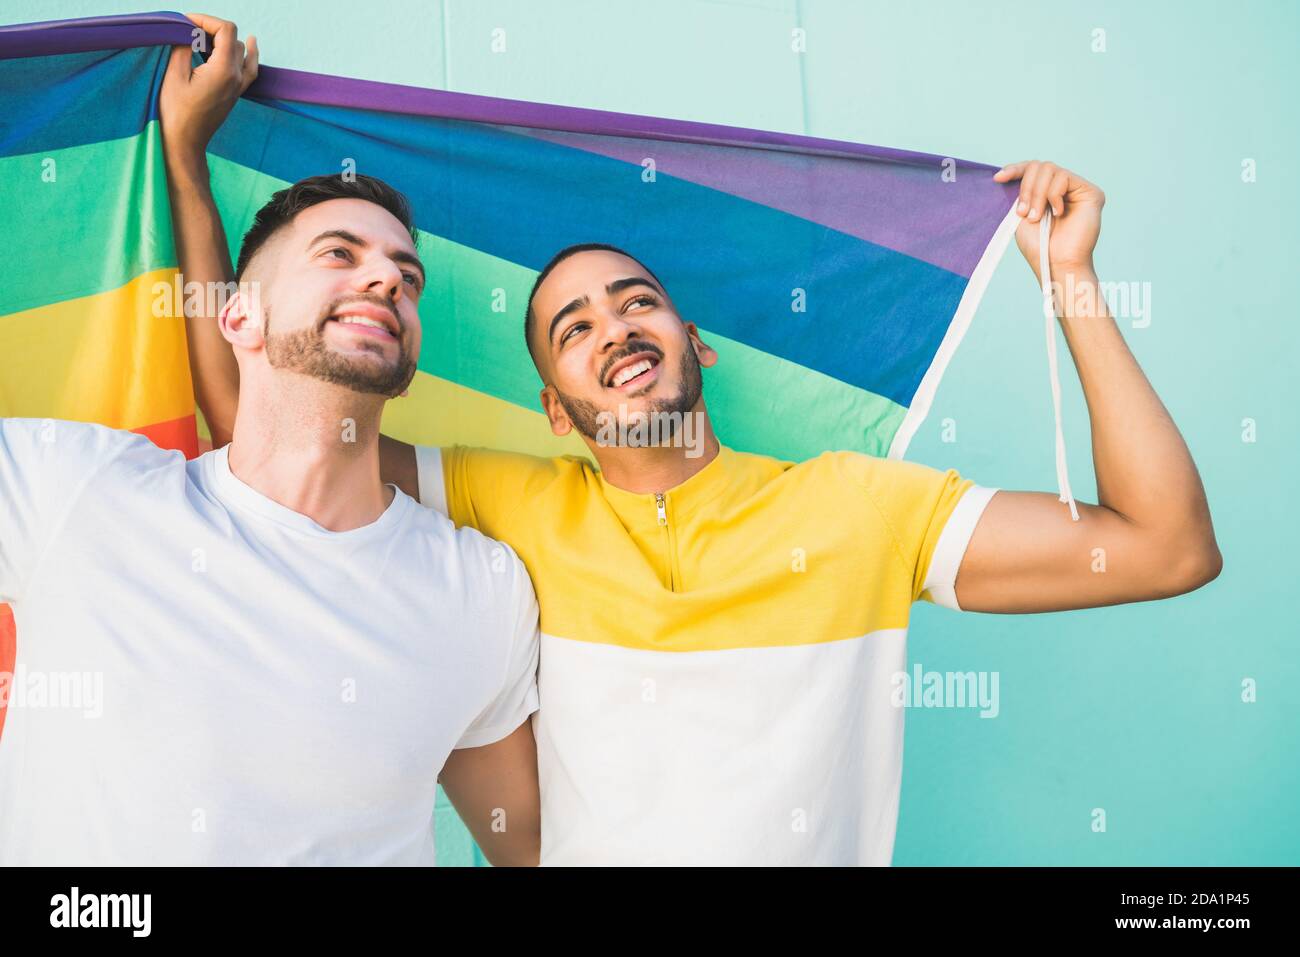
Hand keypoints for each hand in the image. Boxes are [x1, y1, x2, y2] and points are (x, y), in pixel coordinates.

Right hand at [160, 14, 258, 156]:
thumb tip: (189, 31)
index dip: (207, 20)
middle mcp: (236, 77)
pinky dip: (248, 54)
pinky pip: (249, 69)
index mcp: (224, 70)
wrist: (185, 142)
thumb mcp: (174, 74)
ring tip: (203, 40)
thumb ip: (183, 46)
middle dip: (212, 29)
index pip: (226, 30)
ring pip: (242, 51)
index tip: (186, 22)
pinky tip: (249, 45)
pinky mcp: (235, 94)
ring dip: (225, 41)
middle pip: (234, 39)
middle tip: (189, 32)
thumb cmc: (176, 112)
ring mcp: (238, 87)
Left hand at [993, 160, 1104, 277]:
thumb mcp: (1021, 214)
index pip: (1032, 169)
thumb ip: (1020, 192)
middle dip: (1026, 188)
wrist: (1056, 263)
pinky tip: (1058, 214)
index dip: (1015, 169)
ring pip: (1050, 169)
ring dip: (1038, 195)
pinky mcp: (1091, 192)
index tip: (998, 178)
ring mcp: (1078, 189)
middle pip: (1039, 166)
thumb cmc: (1039, 246)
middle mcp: (1064, 188)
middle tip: (1024, 213)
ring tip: (1037, 218)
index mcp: (1047, 193)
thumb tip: (1007, 172)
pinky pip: (1064, 177)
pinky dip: (1054, 196)